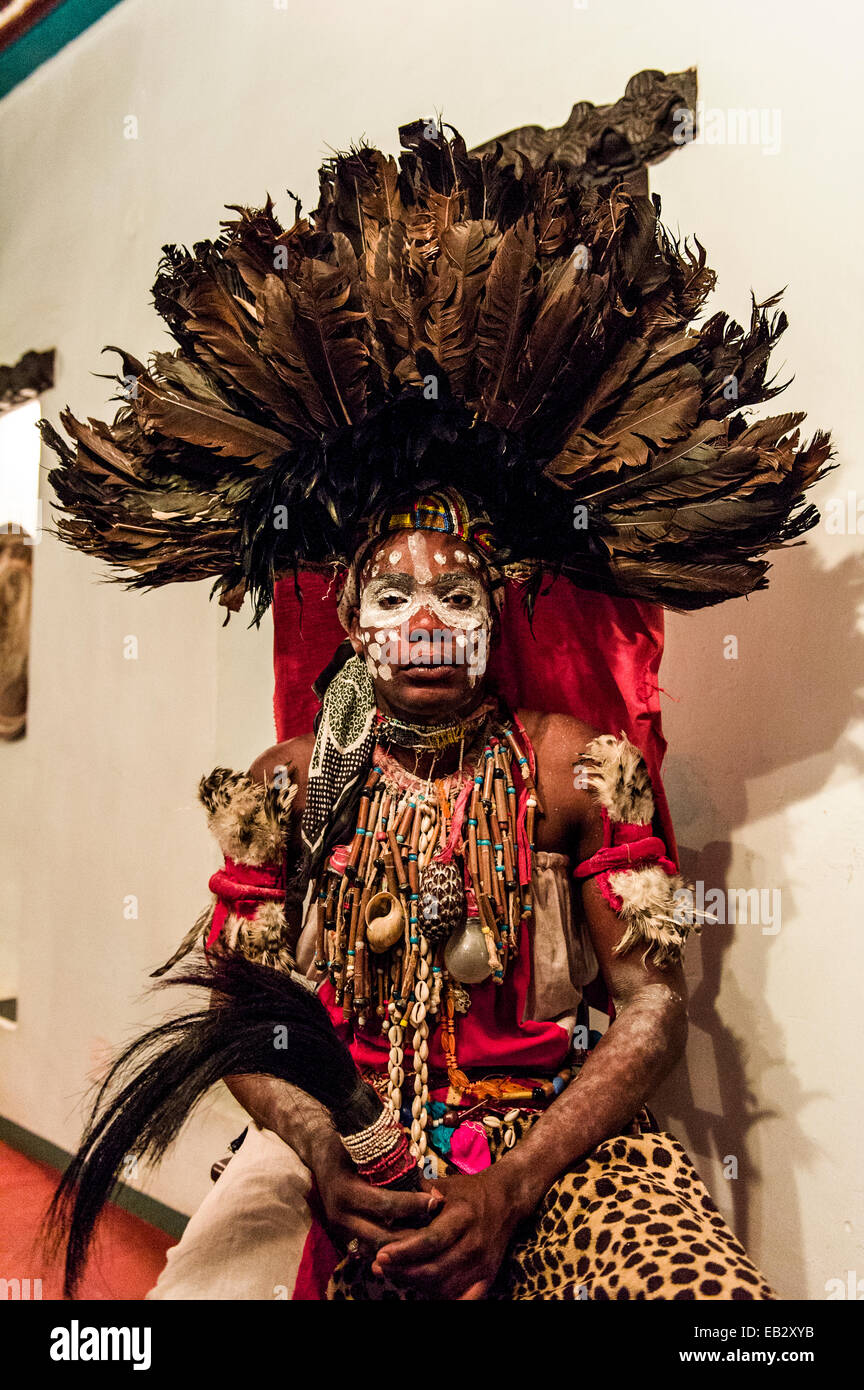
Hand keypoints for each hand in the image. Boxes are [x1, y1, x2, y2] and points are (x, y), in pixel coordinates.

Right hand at [314, 1146, 440, 1256]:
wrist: (320, 1154)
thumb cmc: (349, 1145)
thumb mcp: (371, 1148)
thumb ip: (398, 1166)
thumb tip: (431, 1188)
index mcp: (346, 1191)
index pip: (385, 1204)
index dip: (413, 1204)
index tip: (435, 1200)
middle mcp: (340, 1215)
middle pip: (382, 1236)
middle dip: (412, 1235)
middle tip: (437, 1227)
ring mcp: (340, 1230)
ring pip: (377, 1248)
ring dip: (402, 1246)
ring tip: (427, 1236)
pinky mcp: (343, 1237)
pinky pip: (371, 1249)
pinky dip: (391, 1248)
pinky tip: (410, 1241)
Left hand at [371, 1163, 526, 1299]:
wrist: (508, 1198)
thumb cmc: (470, 1190)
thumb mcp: (445, 1185)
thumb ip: (418, 1194)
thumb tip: (387, 1199)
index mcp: (463, 1216)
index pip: (431, 1240)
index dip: (405, 1251)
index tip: (381, 1254)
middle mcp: (475, 1243)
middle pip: (435, 1269)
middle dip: (403, 1272)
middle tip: (379, 1267)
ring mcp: (483, 1264)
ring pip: (444, 1287)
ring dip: (416, 1285)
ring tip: (394, 1275)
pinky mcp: (488, 1277)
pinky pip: (462, 1299)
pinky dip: (442, 1299)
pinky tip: (423, 1291)